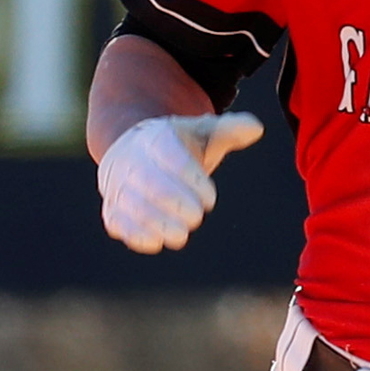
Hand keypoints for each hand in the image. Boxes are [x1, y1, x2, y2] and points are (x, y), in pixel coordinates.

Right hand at [96, 112, 263, 253]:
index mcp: (157, 137)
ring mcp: (119, 184)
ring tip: (181, 236)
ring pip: (131, 204)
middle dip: (175, 203)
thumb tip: (257, 128)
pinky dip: (134, 233)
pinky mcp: (112, 208)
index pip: (172, 156)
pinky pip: (117, 221)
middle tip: (197, 217)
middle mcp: (133, 159)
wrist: (132, 150)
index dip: (192, 179)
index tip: (210, 199)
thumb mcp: (203, 132)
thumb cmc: (177, 146)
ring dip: (156, 223)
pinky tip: (156, 242)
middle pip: (150, 182)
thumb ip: (231, 130)